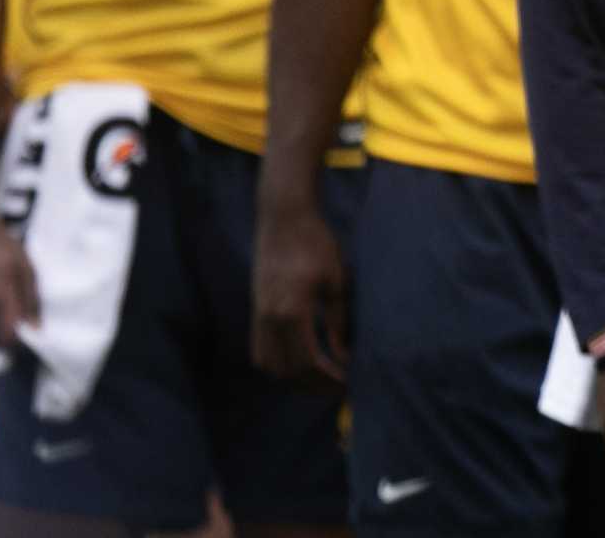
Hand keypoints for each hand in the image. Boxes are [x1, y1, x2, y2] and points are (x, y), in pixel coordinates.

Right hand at [250, 197, 348, 383]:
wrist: (284, 218)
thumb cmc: (317, 244)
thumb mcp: (336, 282)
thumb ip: (339, 322)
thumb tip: (345, 356)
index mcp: (292, 311)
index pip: (309, 362)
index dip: (329, 379)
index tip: (348, 383)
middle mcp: (269, 318)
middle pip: (287, 371)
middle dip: (313, 385)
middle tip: (338, 387)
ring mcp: (258, 314)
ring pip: (269, 365)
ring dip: (293, 379)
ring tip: (320, 379)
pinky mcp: (255, 309)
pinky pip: (260, 350)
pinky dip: (278, 364)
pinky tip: (298, 362)